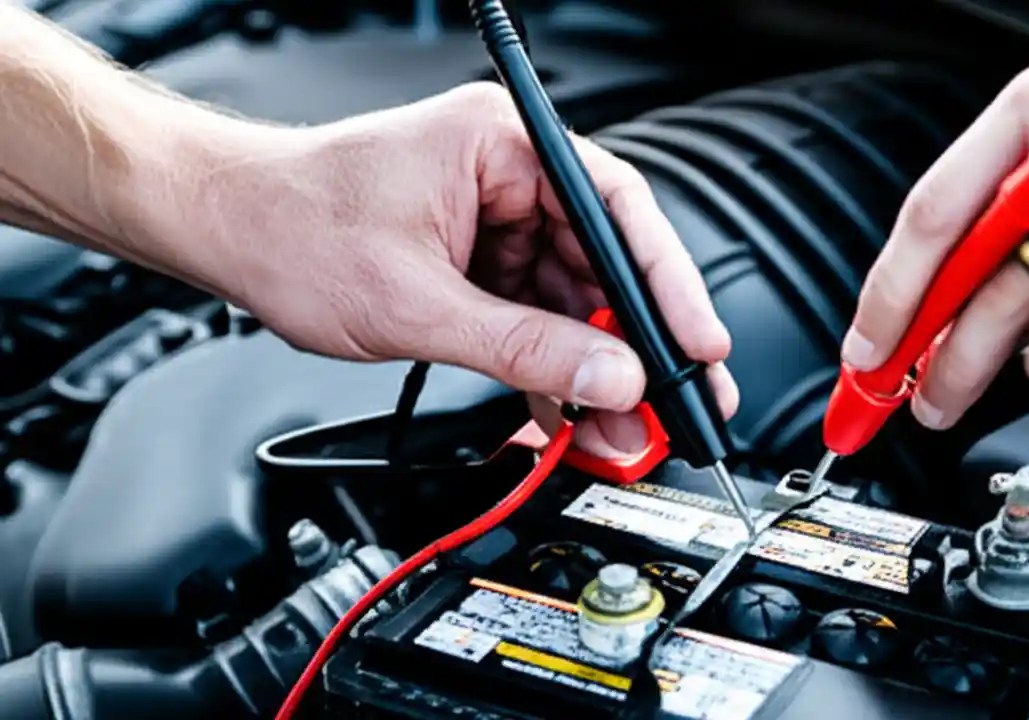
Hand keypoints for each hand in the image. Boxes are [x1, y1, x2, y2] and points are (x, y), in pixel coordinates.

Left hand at [132, 82, 736, 456]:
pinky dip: (552, 366)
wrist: (226, 233)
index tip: (699, 345)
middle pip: (603, 264)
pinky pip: (535, 317)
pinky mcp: (477, 262)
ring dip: (597, 368)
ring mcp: (493, 220)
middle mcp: (506, 175)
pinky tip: (577, 411)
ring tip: (625, 427)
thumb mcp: (418, 303)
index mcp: (500, 145)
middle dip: (636, 344)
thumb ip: (524, 347)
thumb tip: (610, 377)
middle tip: (676, 403)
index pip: (616, 209)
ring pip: (572, 302)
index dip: (667, 285)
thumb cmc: (294, 226)